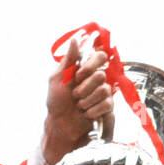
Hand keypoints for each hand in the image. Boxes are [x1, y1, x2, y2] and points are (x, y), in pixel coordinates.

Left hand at [44, 38, 114, 159]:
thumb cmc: (56, 102)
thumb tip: (75, 39)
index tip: (78, 76)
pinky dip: (92, 111)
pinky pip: (106, 104)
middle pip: (101, 75)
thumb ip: (68, 60)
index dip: (90, 66)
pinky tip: (86, 114)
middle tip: (75, 95)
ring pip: (104, 90)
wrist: (60, 125)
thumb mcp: (57, 79)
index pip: (100, 57)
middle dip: (85, 88)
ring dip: (87, 101)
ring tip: (79, 106)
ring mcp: (103, 93)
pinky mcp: (107, 107)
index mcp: (85, 70)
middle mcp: (96, 79)